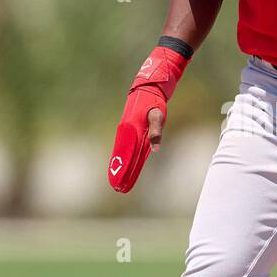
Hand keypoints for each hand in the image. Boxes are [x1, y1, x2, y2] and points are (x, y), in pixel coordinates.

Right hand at [107, 46, 186, 192]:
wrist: (147, 88)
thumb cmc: (154, 101)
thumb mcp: (157, 114)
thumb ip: (155, 131)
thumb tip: (154, 149)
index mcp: (131, 130)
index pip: (127, 155)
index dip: (124, 170)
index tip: (120, 182)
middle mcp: (126, 133)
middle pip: (122, 157)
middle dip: (121, 173)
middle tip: (119, 189)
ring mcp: (126, 133)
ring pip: (123, 155)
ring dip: (122, 168)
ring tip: (120, 184)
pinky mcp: (130, 132)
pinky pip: (127, 149)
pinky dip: (126, 160)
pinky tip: (127, 169)